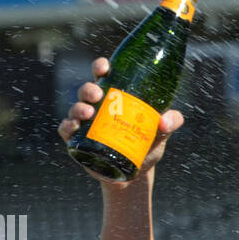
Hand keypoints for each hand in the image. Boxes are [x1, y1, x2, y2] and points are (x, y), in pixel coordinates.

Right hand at [57, 57, 183, 185]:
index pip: (104, 76)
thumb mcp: (162, 132)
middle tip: (97, 94)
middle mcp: (98, 107)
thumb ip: (172, 121)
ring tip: (88, 113)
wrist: (138, 172)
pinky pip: (67, 131)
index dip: (101, 67)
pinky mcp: (79, 142)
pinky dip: (67, 127)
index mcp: (115, 97)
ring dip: (78, 107)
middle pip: (87, 91)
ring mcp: (87, 124)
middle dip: (88, 89)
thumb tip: (164, 122)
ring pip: (75, 109)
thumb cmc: (148, 144)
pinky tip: (73, 127)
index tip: (105, 67)